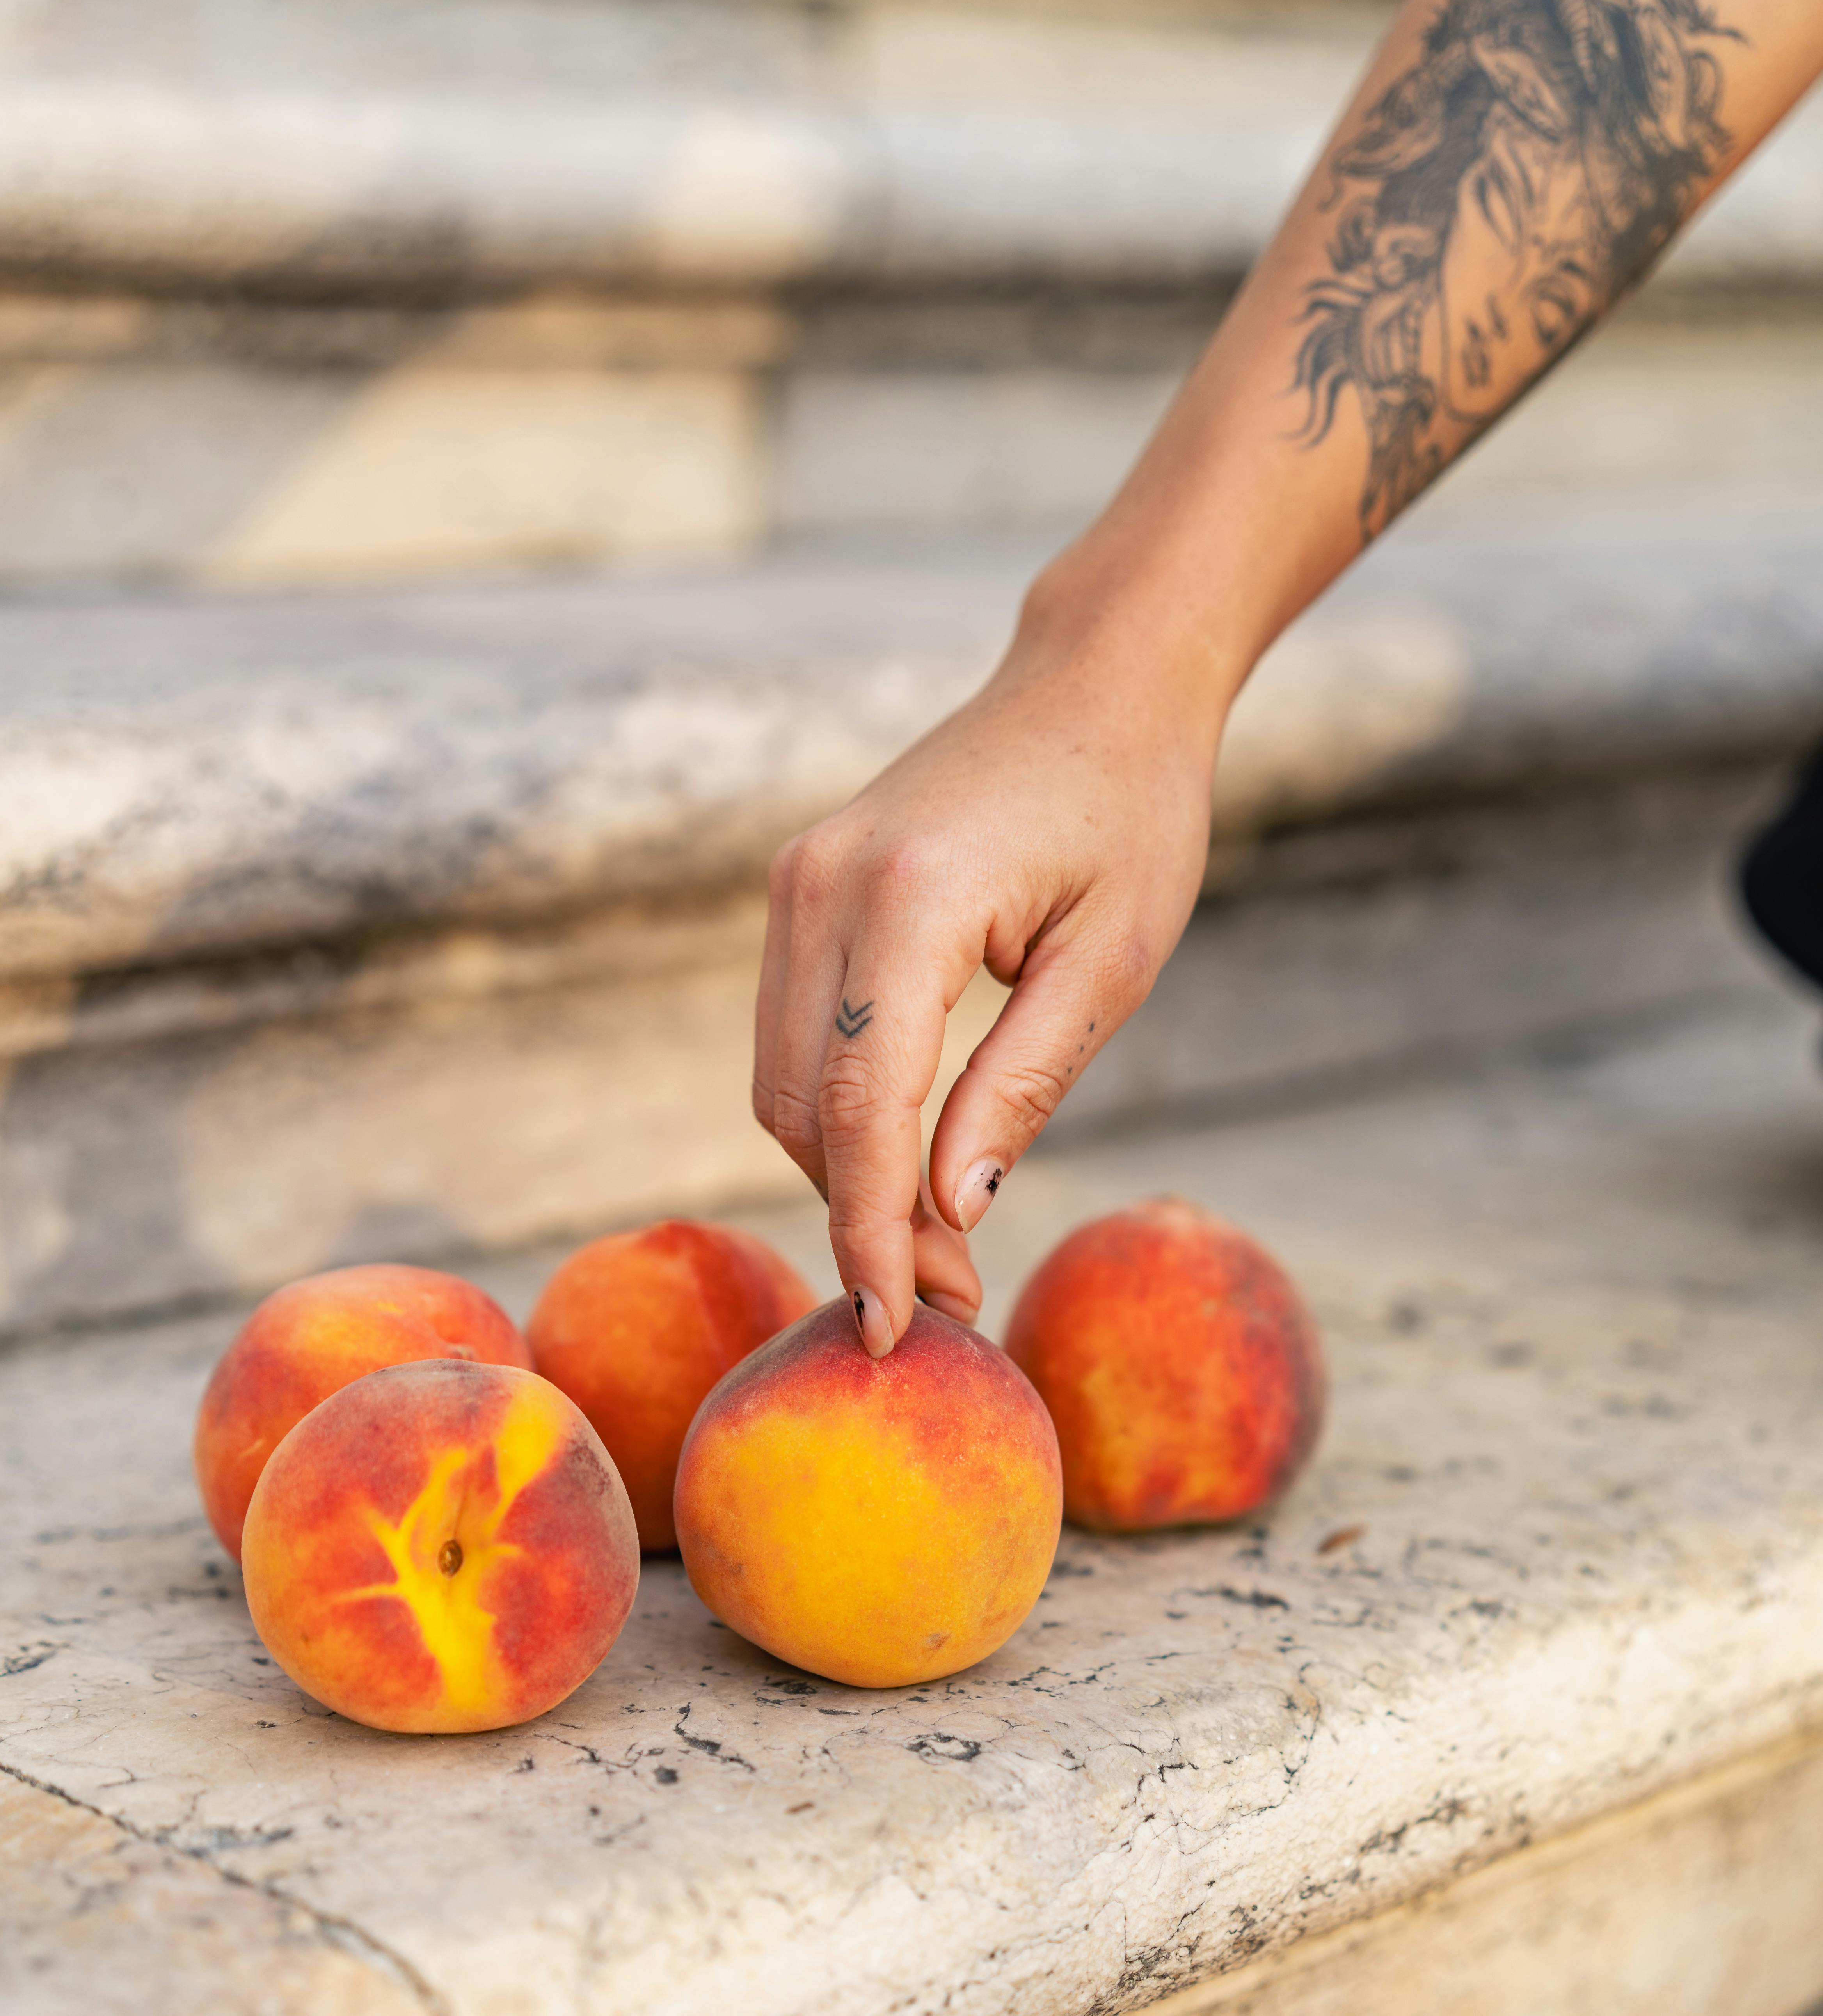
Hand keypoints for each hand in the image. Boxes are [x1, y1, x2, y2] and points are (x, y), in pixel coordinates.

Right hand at [752, 576, 1223, 1351]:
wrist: (1097, 684)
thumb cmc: (1131, 814)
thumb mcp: (1109, 964)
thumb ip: (1019, 1086)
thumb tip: (951, 1213)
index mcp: (909, 900)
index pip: (862, 1109)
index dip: (871, 1234)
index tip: (894, 1331)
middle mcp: (824, 885)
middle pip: (806, 1108)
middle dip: (864, 1218)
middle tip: (955, 1295)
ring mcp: (798, 880)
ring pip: (784, 1082)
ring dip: (845, 1174)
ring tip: (939, 1240)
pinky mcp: (799, 889)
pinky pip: (793, 1037)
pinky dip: (839, 1114)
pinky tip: (907, 1159)